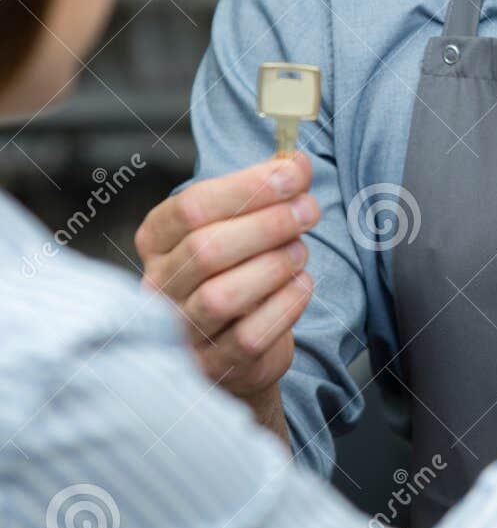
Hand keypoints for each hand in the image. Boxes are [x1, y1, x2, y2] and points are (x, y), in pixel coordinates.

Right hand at [134, 155, 318, 399]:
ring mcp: (182, 331)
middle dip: (268, 223)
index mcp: (157, 241)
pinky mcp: (214, 365)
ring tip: (300, 250)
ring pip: (221, 295)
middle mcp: (159, 286)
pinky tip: (302, 284)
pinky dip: (284, 306)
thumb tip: (295, 162)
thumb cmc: (236, 272)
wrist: (235, 346)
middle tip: (308, 210)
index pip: (191, 206)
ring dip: (273, 266)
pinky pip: (248, 336)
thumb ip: (261, 192)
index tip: (293, 174)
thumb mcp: (238, 225)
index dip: (248, 186)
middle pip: (207, 249)